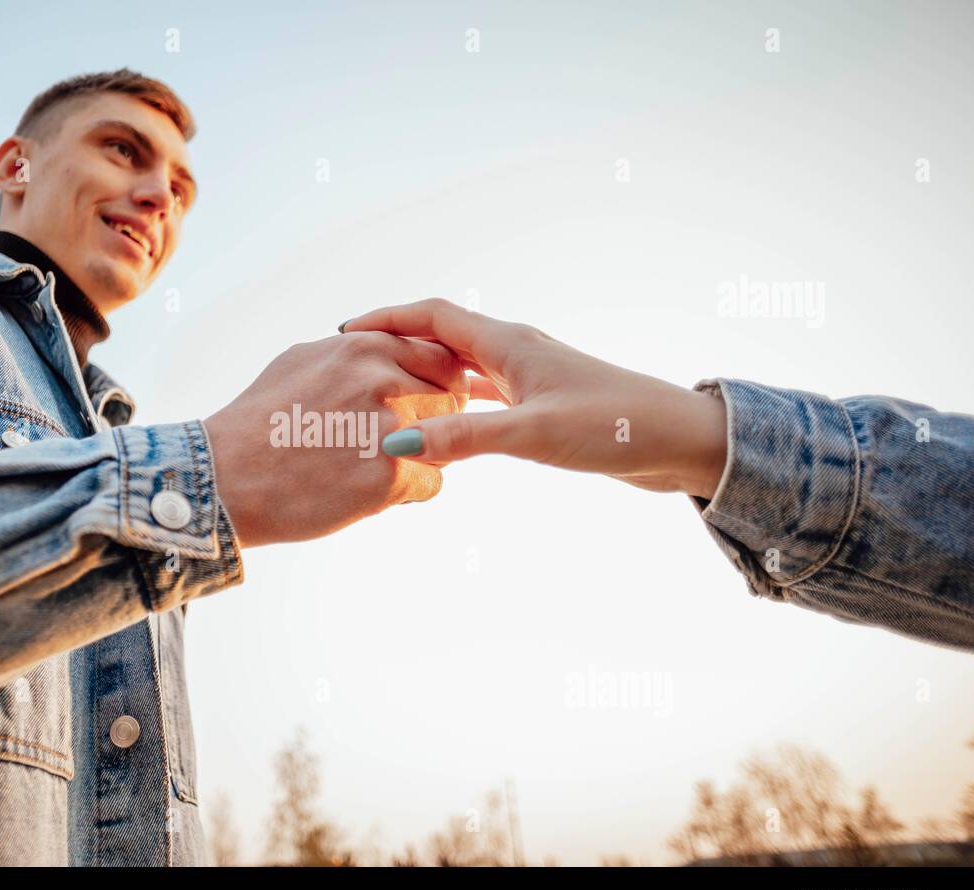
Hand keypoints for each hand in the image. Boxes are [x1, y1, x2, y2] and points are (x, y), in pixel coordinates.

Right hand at [203, 332, 468, 546]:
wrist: (224, 478)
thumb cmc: (260, 420)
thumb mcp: (305, 359)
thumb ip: (357, 352)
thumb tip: (394, 351)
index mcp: (366, 347)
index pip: (439, 357)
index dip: (436, 383)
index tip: (423, 402)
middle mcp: (384, 381)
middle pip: (450, 398)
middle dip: (436, 420)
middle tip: (402, 441)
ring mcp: (390, 430)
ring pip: (445, 442)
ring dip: (424, 456)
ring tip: (377, 466)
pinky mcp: (389, 478)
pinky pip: (431, 484)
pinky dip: (408, 493)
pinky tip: (369, 492)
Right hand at [339, 299, 726, 497]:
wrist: (678, 440)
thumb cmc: (614, 427)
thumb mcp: (532, 433)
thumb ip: (464, 437)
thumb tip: (398, 440)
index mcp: (509, 343)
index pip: (433, 316)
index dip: (387, 318)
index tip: (345, 330)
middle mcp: (516, 351)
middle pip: (443, 335)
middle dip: (398, 343)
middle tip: (356, 361)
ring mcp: (531, 376)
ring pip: (463, 365)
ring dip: (425, 372)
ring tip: (386, 387)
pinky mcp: (544, 403)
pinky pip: (485, 393)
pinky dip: (455, 400)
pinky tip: (444, 419)